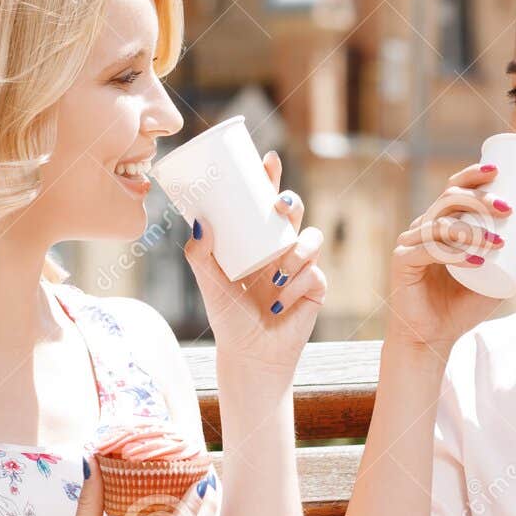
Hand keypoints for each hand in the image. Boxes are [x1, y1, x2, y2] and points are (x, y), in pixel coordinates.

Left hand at [183, 149, 326, 375]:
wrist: (250, 355)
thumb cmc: (228, 317)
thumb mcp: (208, 283)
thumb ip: (199, 254)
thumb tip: (200, 220)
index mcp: (256, 242)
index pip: (264, 204)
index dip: (269, 180)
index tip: (267, 160)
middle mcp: (281, 249)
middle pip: (293, 212)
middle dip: (290, 201)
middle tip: (279, 203)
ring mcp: (301, 266)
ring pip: (311, 238)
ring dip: (296, 251)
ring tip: (276, 275)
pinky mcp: (316, 287)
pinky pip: (313, 272)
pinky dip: (296, 284)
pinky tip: (280, 301)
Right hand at [388, 161, 515, 357]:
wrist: (434, 337)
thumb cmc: (464, 305)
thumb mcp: (505, 281)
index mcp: (445, 222)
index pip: (455, 188)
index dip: (473, 174)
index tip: (498, 172)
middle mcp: (425, 227)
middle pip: (448, 198)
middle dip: (479, 198)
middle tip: (507, 208)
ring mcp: (411, 243)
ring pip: (439, 224)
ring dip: (470, 229)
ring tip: (497, 242)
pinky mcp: (402, 263)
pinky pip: (427, 251)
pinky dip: (452, 254)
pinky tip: (473, 260)